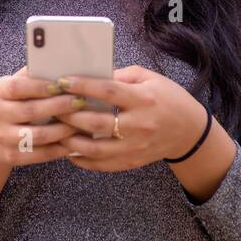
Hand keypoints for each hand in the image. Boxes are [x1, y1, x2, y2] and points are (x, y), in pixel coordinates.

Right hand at [0, 65, 87, 166]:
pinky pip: (39, 154)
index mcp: (0, 91)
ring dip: (63, 130)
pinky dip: (59, 149)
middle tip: (81, 102)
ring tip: (81, 123)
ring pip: (37, 136)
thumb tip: (64, 65)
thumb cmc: (15, 103)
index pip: (18, 87)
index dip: (41, 86)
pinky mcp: (11, 156)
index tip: (63, 85)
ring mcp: (2, 137)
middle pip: (30, 111)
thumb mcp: (19, 85)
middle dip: (59, 107)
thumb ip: (36, 75)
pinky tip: (74, 142)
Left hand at [53, 65, 206, 171]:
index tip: (63, 81)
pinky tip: (68, 149)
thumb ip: (120, 76)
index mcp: (144, 99)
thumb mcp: (149, 78)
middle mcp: (139, 125)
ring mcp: (135, 147)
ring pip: (95, 149)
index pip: (109, 91)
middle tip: (51, 107)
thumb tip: (90, 75)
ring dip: (71, 140)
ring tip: (55, 130)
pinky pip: (101, 165)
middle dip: (70, 115)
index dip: (83, 86)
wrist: (189, 131)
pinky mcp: (131, 162)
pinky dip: (81, 159)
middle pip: (97, 123)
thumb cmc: (168, 98)